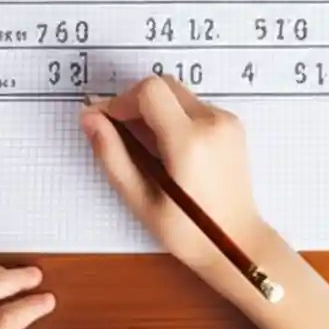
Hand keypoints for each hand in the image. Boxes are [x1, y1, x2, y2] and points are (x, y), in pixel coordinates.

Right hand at [80, 76, 269, 274]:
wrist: (239, 243)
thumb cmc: (190, 232)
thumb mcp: (141, 201)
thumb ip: (113, 156)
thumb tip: (90, 119)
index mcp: (190, 141)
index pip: (149, 91)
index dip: (120, 101)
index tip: (104, 122)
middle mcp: (213, 123)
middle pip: (163, 86)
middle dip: (135, 103)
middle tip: (119, 134)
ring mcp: (226, 122)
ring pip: (177, 94)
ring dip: (154, 110)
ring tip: (145, 149)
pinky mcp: (232, 126)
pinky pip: (193, 106)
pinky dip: (173, 117)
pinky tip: (168, 150)